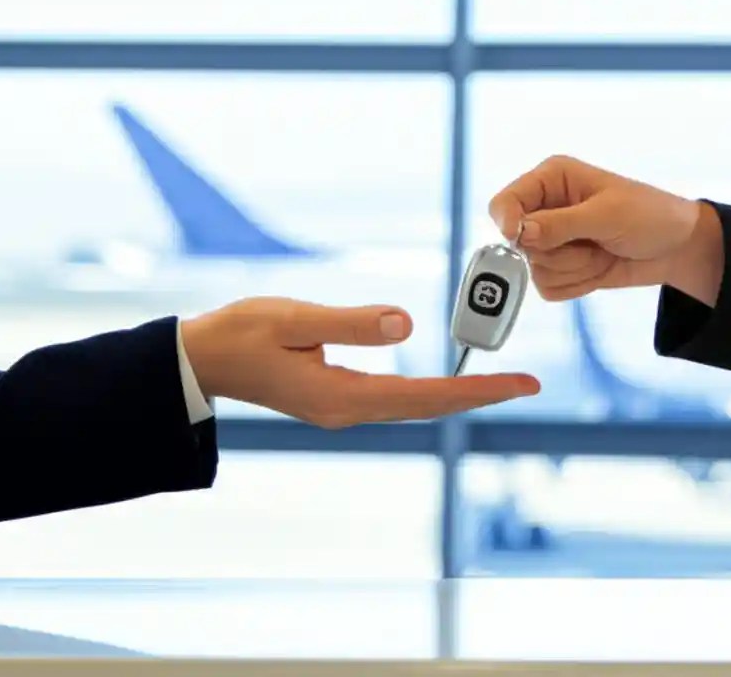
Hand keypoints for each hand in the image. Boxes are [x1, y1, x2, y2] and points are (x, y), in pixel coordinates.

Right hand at [180, 297, 539, 427]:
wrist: (201, 361)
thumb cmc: (241, 335)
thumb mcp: (293, 320)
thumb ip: (350, 323)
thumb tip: (406, 325)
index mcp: (343, 396)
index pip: (426, 395)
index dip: (477, 388)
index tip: (519, 384)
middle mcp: (349, 410)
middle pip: (430, 406)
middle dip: (481, 394)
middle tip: (529, 385)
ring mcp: (344, 408)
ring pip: (416, 405)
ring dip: (459, 394)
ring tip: (501, 384)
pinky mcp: (337, 398)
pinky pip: (398, 398)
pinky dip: (431, 390)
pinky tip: (448, 383)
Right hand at [488, 155, 723, 305]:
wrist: (677, 248)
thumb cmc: (649, 216)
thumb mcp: (607, 215)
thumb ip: (560, 223)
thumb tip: (519, 233)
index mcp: (552, 179)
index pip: (506, 202)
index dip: (507, 222)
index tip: (520, 238)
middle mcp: (546, 208)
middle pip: (518, 243)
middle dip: (557, 251)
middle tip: (592, 242)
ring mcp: (553, 240)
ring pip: (535, 270)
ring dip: (573, 269)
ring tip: (602, 252)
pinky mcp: (563, 267)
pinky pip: (548, 288)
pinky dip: (577, 284)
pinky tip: (599, 268)